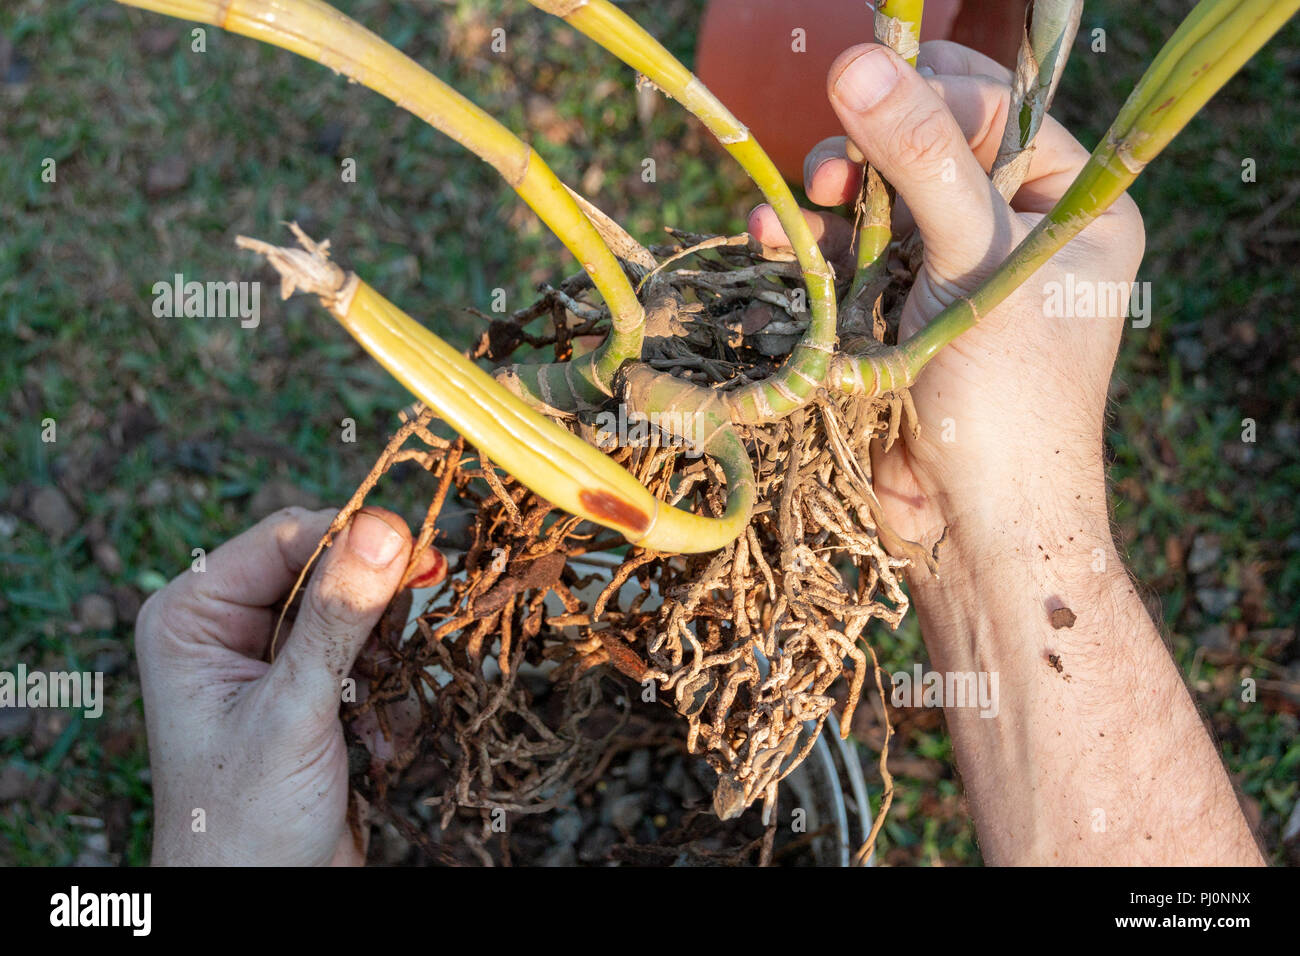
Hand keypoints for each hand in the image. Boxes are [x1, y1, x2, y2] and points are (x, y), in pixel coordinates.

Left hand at [135, 505, 443, 865]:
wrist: (260, 902)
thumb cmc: (244, 822)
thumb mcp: (293, 711)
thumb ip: (336, 618)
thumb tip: (385, 527)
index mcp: (193, 616)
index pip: (284, 536)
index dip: (353, 534)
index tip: (419, 549)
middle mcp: (228, 625)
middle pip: (325, 565)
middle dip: (372, 605)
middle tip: (410, 628)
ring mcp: (271, 656)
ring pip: (357, 608)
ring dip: (383, 652)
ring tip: (376, 707)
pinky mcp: (311, 687)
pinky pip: (369, 650)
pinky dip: (387, 684)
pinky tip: (376, 736)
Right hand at [750, 40, 1144, 551]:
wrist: (974, 530)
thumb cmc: (1008, 400)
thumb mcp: (974, 262)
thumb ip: (922, 159)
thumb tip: (857, 64)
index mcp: (1067, 211)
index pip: (996, 115)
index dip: (929, 93)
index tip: (858, 85)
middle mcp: (1010, 237)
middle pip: (927, 152)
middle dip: (866, 151)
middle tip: (823, 166)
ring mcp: (946, 281)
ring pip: (875, 207)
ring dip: (826, 202)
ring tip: (790, 205)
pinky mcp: (893, 322)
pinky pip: (845, 264)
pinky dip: (809, 252)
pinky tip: (770, 241)